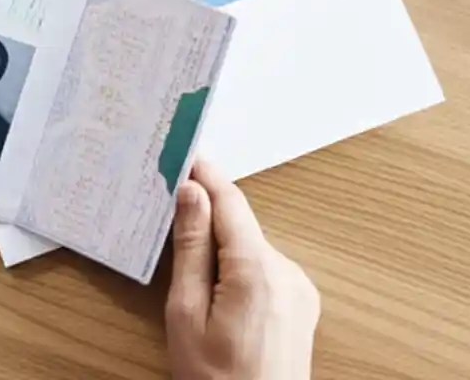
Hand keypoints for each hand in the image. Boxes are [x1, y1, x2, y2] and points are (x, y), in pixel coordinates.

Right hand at [165, 160, 320, 379]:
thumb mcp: (186, 314)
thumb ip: (190, 250)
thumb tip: (191, 195)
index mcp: (258, 270)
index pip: (230, 202)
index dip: (205, 175)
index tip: (183, 154)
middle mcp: (288, 271)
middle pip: (240, 225)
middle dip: (206, 216)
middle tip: (167, 207)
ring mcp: (300, 288)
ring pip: (252, 247)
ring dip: (222, 247)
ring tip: (187, 266)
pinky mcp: (302, 304)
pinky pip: (265, 269)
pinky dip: (239, 268)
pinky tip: (216, 291)